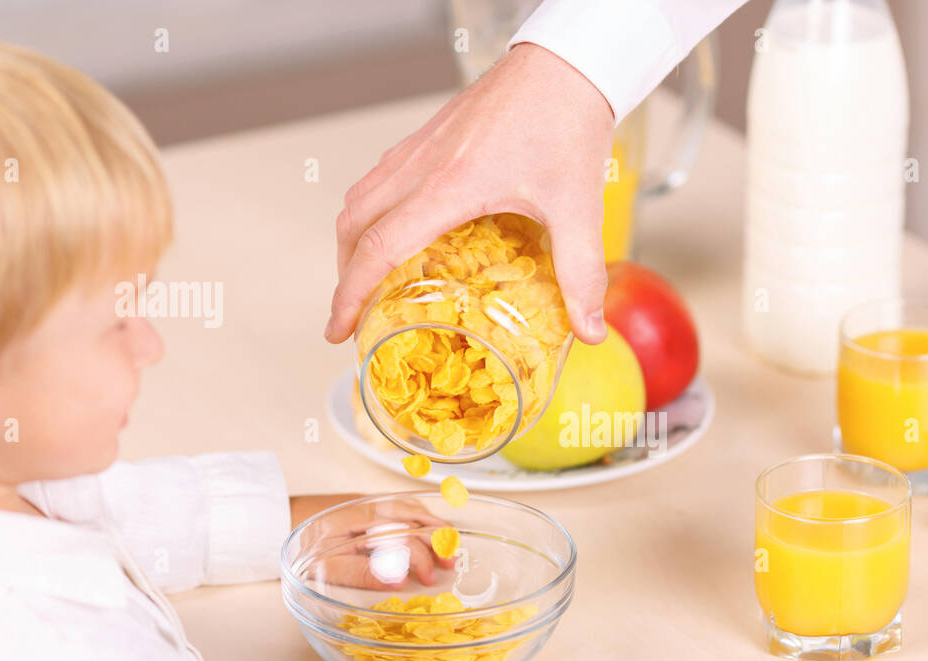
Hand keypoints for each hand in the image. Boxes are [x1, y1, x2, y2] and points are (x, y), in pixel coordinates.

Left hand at [290, 494, 455, 588]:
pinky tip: (434, 527)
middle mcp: (369, 507)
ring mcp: (372, 503)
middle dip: (435, 542)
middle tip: (450, 564)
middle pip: (412, 520)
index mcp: (357, 521)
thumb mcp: (327, 570)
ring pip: (413, 509)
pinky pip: (406, 505)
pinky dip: (425, 517)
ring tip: (450, 546)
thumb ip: (361, 574)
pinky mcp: (373, 504)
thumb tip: (398, 582)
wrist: (284, 521)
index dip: (418, 558)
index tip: (427, 580)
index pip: (399, 536)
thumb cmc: (306, 550)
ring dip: (435, 528)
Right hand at [326, 42, 614, 346]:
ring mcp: (422, 147)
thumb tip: (589, 329)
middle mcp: (423, 164)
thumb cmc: (566, 122)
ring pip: (361, 198)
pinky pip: (382, 179)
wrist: (565, 63)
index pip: (379, 247)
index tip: (338, 327)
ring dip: (353, 243)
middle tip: (352, 315)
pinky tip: (400, 232)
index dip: (352, 293)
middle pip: (354, 224)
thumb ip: (581, 272)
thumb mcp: (579, 207)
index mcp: (450, 186)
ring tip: (367, 280)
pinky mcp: (430, 136)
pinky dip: (373, 212)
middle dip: (344, 275)